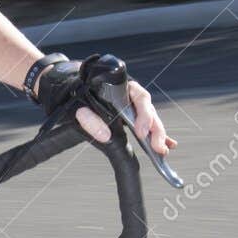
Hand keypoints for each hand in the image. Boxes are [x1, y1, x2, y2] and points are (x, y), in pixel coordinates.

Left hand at [36, 60, 177, 155]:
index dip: (144, 115)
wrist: (70, 90)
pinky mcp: (132, 119)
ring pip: (151, 119)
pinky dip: (158, 136)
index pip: (139, 97)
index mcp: (123, 87)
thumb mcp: (79, 106)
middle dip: (155, 130)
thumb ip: (90, 119)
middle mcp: (131, 96)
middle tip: (157, 147)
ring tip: (162, 151)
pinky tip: (167, 147)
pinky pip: (148, 127)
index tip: (141, 132)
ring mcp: (133, 107)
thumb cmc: (77, 96)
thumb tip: (104, 136)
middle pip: (149, 111)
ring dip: (158, 135)